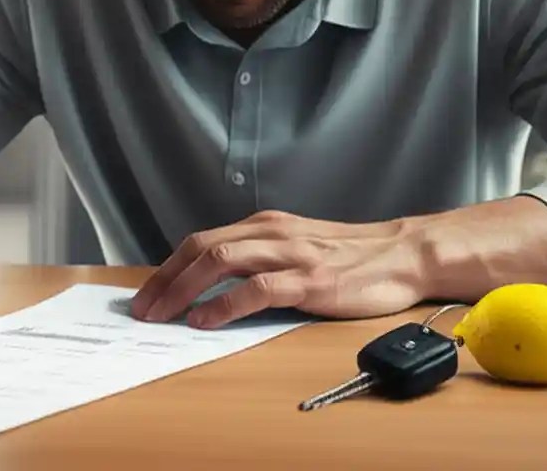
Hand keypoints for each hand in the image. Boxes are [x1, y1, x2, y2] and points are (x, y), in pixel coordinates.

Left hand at [129, 210, 426, 329]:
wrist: (404, 253)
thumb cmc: (350, 256)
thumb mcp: (295, 246)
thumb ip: (258, 258)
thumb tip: (211, 286)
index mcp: (264, 226)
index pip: (201, 242)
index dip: (168, 268)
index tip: (146, 294)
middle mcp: (271, 233)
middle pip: (201, 249)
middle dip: (164, 280)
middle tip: (142, 310)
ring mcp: (291, 255)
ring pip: (221, 262)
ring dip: (183, 290)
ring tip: (162, 316)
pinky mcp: (310, 280)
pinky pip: (257, 289)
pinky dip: (225, 304)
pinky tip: (205, 320)